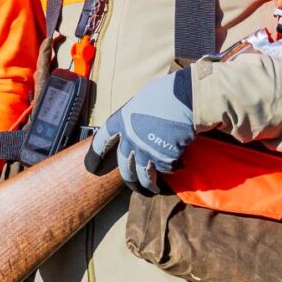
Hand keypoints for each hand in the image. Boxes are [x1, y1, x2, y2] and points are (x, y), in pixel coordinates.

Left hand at [84, 69, 194, 193]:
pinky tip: (177, 167)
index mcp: (121, 121)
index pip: (101, 142)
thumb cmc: (169, 92)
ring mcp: (146, 150)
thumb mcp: (143, 99)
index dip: (95, 156)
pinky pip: (165, 170)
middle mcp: (130, 138)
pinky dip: (171, 170)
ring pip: (143, 176)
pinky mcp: (164, 158)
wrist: (190, 97)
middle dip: (129, 179)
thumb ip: (136, 116)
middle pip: (124, 166)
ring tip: (153, 189)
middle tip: (134, 186)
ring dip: (148, 185)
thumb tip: (138, 122)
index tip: (91, 168)